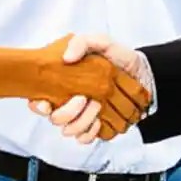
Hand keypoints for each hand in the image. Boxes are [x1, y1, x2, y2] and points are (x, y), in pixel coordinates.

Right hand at [29, 33, 146, 142]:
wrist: (143, 73)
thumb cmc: (118, 57)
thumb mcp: (100, 42)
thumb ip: (81, 43)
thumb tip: (66, 58)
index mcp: (63, 82)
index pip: (38, 99)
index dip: (38, 105)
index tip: (47, 103)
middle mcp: (69, 101)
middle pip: (55, 119)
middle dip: (67, 112)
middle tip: (84, 98)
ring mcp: (82, 115)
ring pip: (70, 130)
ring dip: (83, 121)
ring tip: (97, 106)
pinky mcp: (96, 126)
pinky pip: (86, 138)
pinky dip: (92, 131)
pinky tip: (101, 120)